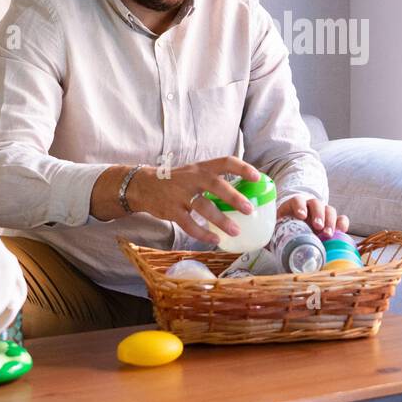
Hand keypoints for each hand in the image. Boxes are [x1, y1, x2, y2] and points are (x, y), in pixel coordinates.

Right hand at [128, 156, 262, 245]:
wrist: (144, 186)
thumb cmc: (177, 181)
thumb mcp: (194, 172)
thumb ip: (214, 179)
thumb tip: (244, 192)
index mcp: (202, 167)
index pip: (225, 162)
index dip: (242, 168)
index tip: (257, 177)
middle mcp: (192, 178)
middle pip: (215, 184)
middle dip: (233, 197)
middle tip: (249, 209)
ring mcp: (181, 195)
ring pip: (203, 207)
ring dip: (221, 220)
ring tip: (236, 231)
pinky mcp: (172, 211)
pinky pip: (189, 224)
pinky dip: (202, 234)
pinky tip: (215, 239)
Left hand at [277, 195, 349, 234]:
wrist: (297, 233)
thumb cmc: (284, 232)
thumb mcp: (277, 232)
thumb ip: (270, 237)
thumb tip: (258, 245)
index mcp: (293, 207)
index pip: (297, 200)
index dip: (300, 206)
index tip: (301, 216)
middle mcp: (309, 207)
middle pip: (316, 204)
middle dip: (318, 214)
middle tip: (318, 226)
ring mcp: (322, 214)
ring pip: (329, 210)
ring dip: (330, 220)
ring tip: (327, 233)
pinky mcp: (332, 222)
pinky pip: (340, 219)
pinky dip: (342, 223)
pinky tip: (341, 231)